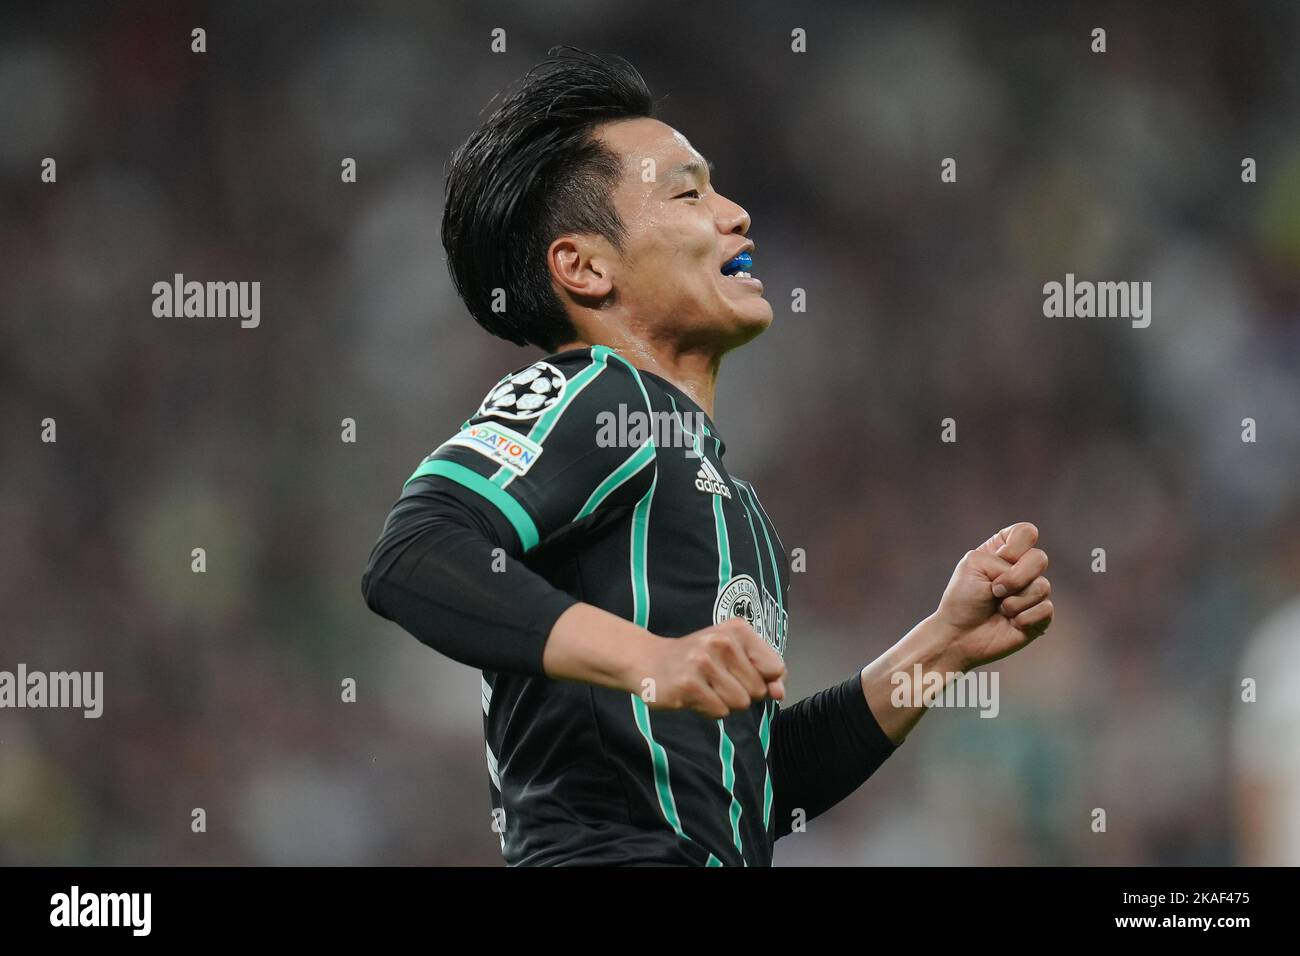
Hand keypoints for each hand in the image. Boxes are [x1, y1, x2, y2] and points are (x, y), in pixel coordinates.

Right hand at [637, 618, 786, 718]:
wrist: (649, 661)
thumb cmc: (699, 659)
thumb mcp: (734, 655)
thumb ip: (764, 672)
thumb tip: (780, 693)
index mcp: (737, 629)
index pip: (776, 667)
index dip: (766, 680)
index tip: (744, 674)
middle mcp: (721, 641)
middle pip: (758, 690)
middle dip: (743, 693)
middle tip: (718, 680)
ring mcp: (703, 662)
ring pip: (740, 703)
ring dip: (726, 703)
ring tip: (706, 688)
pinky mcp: (688, 685)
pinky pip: (719, 711)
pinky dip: (709, 710)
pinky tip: (695, 695)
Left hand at [934, 522, 1053, 670]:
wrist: (959, 635)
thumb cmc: (963, 598)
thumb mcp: (974, 564)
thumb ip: (1005, 559)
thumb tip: (1031, 580)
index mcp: (1005, 551)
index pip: (1027, 532)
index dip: (1014, 547)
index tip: (997, 560)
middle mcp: (1023, 569)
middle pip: (1040, 558)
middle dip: (1015, 577)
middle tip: (995, 590)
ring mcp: (1033, 592)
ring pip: (1042, 587)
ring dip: (1014, 601)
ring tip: (1000, 609)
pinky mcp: (1040, 616)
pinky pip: (1046, 609)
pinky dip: (1023, 617)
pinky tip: (1011, 623)